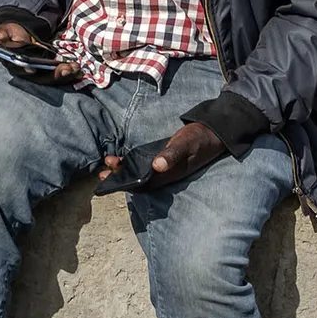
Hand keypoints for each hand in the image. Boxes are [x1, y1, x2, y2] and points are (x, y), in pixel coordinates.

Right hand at [0, 21, 77, 82]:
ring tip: (76, 68)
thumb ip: (1, 33)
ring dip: (65, 75)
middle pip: (39, 78)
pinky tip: (79, 72)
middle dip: (54, 75)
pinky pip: (59, 76)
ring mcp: (38, 73)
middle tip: (67, 69)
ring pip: (51, 79)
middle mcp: (25, 72)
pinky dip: (69, 75)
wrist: (19, 35)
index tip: (34, 69)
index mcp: (12, 63)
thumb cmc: (11, 33)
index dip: (27, 69)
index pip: (20, 69)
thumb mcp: (5, 30)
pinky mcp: (48, 72)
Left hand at [105, 122, 226, 191]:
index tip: (109, 180)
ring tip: (110, 161)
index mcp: (169, 174)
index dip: (126, 185)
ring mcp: (165, 167)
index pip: (144, 185)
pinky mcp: (164, 159)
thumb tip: (157, 166)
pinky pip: (145, 165)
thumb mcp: (185, 145)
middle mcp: (165, 174)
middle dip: (120, 178)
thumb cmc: (198, 138)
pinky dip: (132, 164)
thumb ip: (172, 155)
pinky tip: (122, 159)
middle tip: (104, 171)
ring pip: (141, 173)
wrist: (213, 132)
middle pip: (139, 181)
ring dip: (124, 170)